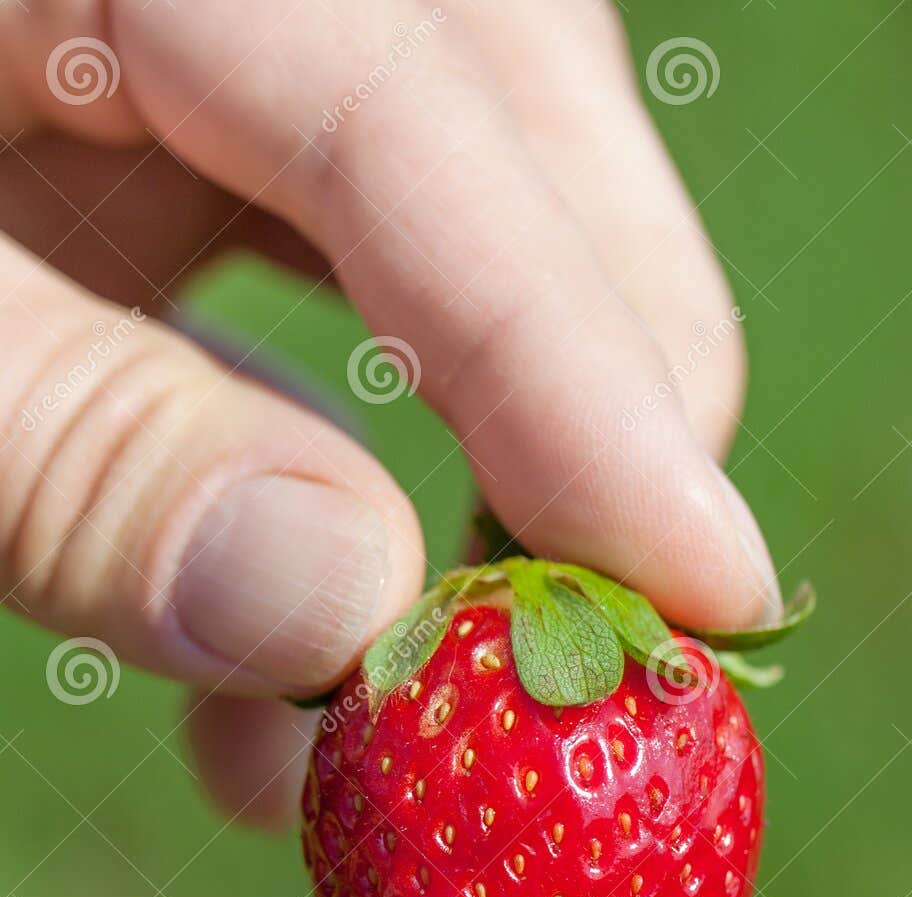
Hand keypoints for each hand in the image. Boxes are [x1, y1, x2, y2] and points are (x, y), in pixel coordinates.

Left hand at [0, 0, 779, 829]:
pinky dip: (361, 470)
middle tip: (609, 653)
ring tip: (429, 709)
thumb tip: (355, 607)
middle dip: (592, 415)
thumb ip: (87, 449)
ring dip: (484, 477)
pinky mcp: (198, 117)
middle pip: (523, 142)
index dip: (580, 373)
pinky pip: (354, 270)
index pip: (420, 117)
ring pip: (475, 216)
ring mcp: (230, 37)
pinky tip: (304, 656)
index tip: (718, 602)